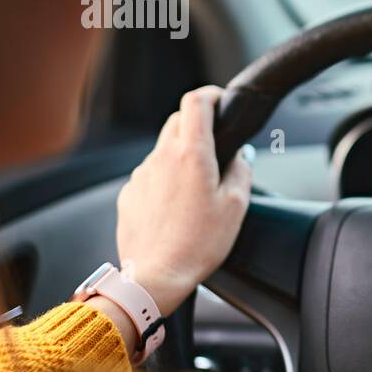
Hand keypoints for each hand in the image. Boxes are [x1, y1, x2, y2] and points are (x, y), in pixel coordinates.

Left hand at [115, 86, 253, 315]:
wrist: (155, 276)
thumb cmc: (198, 244)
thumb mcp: (236, 207)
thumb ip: (242, 171)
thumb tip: (242, 155)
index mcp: (191, 155)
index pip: (195, 103)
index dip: (210, 95)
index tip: (220, 102)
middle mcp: (161, 158)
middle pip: (177, 121)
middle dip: (197, 124)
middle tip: (216, 145)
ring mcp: (141, 175)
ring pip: (163, 150)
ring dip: (181, 156)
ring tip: (198, 188)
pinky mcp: (129, 193)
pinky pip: (150, 175)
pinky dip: (166, 180)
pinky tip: (177, 207)